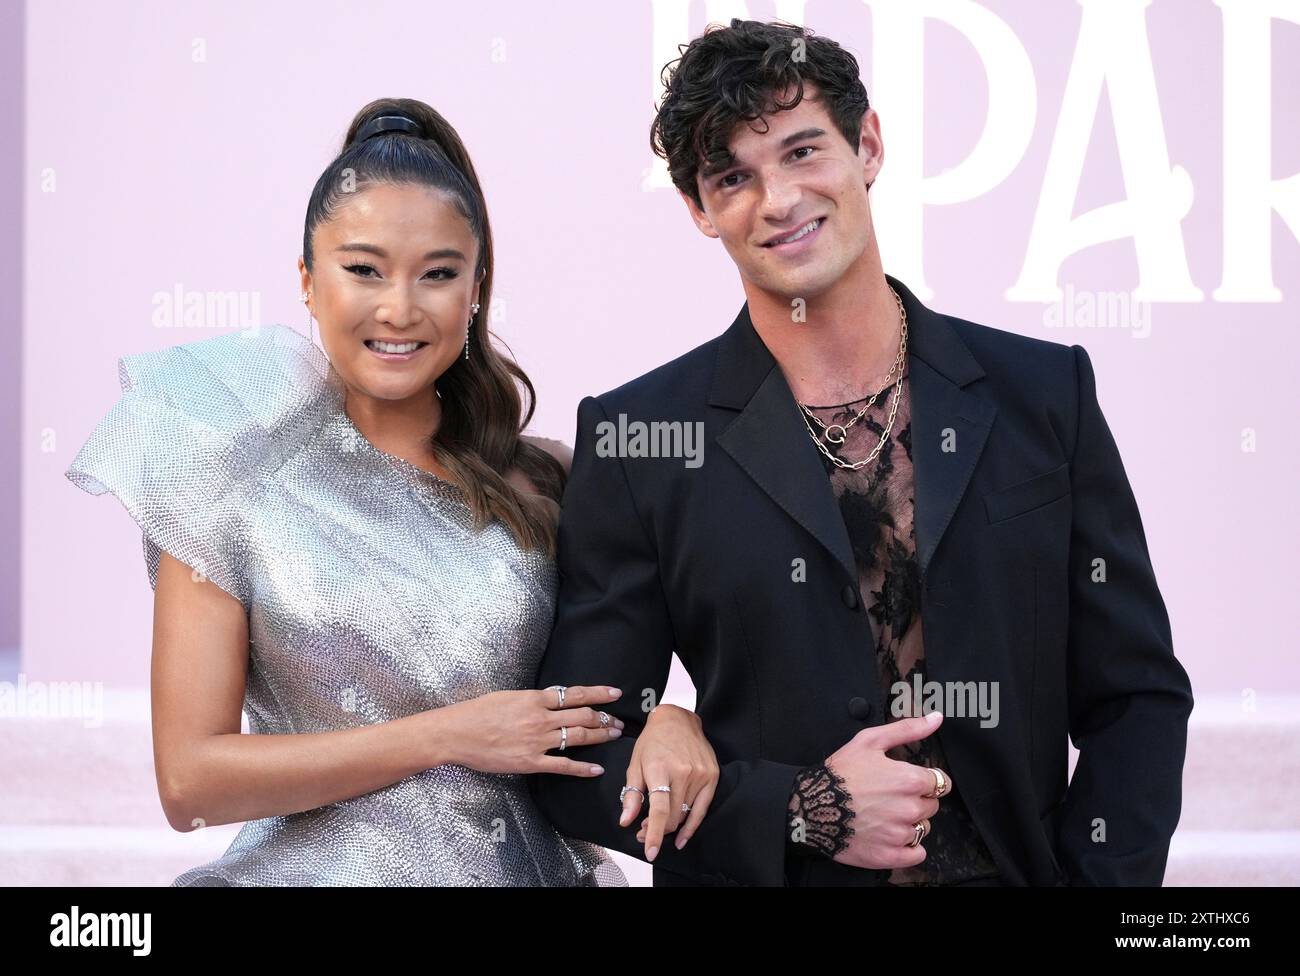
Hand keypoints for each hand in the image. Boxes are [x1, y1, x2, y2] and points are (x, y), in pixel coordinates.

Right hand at [436, 685, 624, 776]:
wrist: (456, 732)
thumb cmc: (477, 712)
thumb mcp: (508, 696)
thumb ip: (533, 699)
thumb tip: (551, 699)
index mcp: (535, 699)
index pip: (575, 695)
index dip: (598, 694)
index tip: (615, 693)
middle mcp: (540, 718)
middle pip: (582, 716)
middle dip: (604, 719)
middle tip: (619, 722)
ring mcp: (536, 741)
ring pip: (577, 737)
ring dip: (599, 737)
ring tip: (614, 736)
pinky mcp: (530, 762)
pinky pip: (562, 765)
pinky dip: (581, 767)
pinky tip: (596, 768)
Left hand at [619, 703, 718, 861]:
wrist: (677, 719)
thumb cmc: (652, 741)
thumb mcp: (635, 764)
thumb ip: (631, 794)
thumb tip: (626, 821)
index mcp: (660, 768)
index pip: (660, 810)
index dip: (655, 834)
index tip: (650, 852)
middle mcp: (683, 772)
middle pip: (673, 816)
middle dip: (657, 830)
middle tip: (643, 830)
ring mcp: (700, 774)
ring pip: (686, 814)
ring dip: (671, 827)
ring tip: (656, 826)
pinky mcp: (712, 775)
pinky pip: (703, 808)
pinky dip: (692, 826)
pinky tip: (682, 837)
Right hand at [815, 711, 951, 869]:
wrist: (812, 805)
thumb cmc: (840, 773)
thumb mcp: (870, 741)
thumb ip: (908, 729)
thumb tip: (936, 719)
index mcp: (909, 780)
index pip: (940, 783)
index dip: (925, 780)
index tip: (908, 781)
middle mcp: (909, 809)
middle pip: (932, 806)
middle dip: (916, 800)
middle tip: (891, 796)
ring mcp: (899, 834)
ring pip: (923, 829)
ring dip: (910, 823)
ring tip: (885, 815)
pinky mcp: (889, 855)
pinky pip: (916, 854)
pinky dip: (909, 847)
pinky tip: (891, 835)